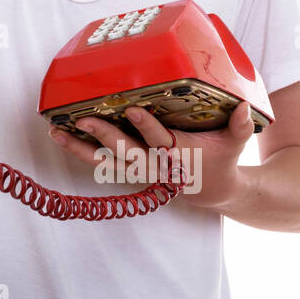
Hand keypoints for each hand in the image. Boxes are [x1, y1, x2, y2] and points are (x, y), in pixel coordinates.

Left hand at [48, 102, 257, 211]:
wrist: (213, 191)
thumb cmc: (220, 159)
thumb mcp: (234, 144)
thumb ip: (239, 126)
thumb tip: (243, 107)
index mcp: (180, 156)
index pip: (161, 141)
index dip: (147, 128)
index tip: (133, 111)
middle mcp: (155, 165)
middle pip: (127, 152)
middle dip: (105, 137)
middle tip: (84, 121)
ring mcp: (139, 169)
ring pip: (106, 161)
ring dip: (80, 148)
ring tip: (56, 133)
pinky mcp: (129, 170)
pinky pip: (101, 162)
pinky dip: (81, 151)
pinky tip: (61, 137)